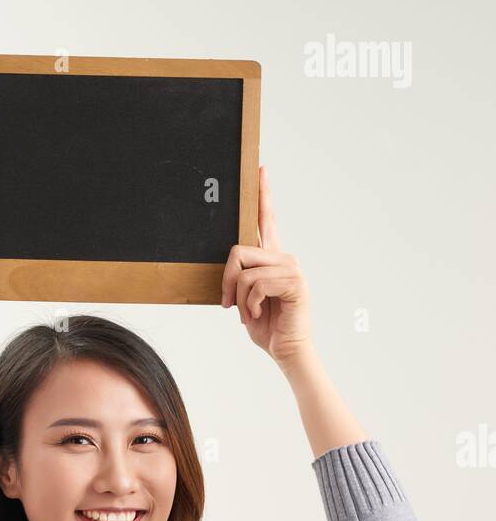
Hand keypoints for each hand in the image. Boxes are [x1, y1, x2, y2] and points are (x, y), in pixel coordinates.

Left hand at [221, 165, 311, 365]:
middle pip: (239, 250)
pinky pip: (255, 284)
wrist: (287, 351)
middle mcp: (283, 258)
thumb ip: (239, 278)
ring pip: (244, 271)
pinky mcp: (294, 282)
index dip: (262, 195)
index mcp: (271, 259)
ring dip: (238, 299)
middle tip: (226, 303)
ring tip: (249, 313)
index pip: (265, 221)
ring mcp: (291, 268)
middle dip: (226, 281)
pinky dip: (249, 305)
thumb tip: (230, 267)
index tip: (260, 169)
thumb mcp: (244, 300)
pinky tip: (257, 314)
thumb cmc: (267, 327)